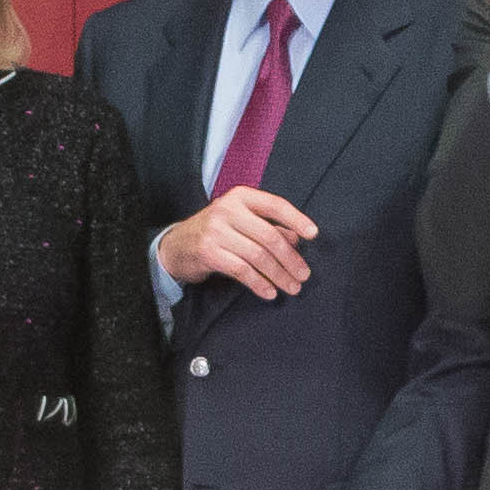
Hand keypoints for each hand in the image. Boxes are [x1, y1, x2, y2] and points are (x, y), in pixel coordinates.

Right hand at [159, 185, 316, 300]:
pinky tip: (270, 292)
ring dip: (279, 275)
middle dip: (290, 258)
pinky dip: (259, 283)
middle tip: (303, 275)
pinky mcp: (208, 252)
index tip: (313, 235)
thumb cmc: (216, 232)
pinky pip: (241, 270)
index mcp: (240, 197)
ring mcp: (216, 230)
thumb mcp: (241, 222)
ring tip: (291, 287)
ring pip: (258, 255)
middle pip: (269, 236)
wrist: (176, 245)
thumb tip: (296, 239)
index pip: (275, 205)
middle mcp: (227, 209)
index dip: (296, 219)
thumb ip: (268, 227)